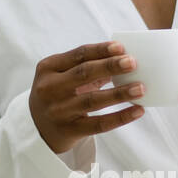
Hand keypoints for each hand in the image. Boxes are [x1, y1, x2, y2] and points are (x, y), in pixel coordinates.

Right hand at [29, 41, 146, 155]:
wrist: (37, 128)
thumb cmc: (57, 94)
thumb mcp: (60, 76)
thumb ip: (85, 68)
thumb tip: (123, 59)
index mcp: (48, 68)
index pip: (77, 55)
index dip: (100, 50)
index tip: (121, 47)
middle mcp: (49, 88)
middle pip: (83, 74)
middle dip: (109, 66)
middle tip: (132, 62)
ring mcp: (58, 111)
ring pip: (92, 100)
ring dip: (119, 93)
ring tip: (140, 88)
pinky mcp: (69, 130)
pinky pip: (99, 124)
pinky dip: (120, 117)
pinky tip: (137, 110)